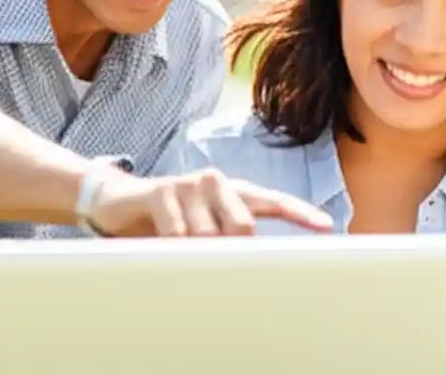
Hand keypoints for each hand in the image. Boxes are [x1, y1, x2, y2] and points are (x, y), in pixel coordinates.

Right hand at [88, 168, 333, 236]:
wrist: (119, 203)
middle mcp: (217, 182)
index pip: (274, 201)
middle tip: (214, 260)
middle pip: (242, 226)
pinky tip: (159, 239)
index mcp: (234, 192)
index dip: (300, 213)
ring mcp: (191, 184)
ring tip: (178, 248)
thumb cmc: (171, 219)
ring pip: (207, 236)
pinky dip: (171, 247)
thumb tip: (257, 262)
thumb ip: (231, 238)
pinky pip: (177, 234)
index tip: (325, 226)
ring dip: (194, 252)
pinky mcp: (163, 191)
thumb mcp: (205, 228)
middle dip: (231, 250)